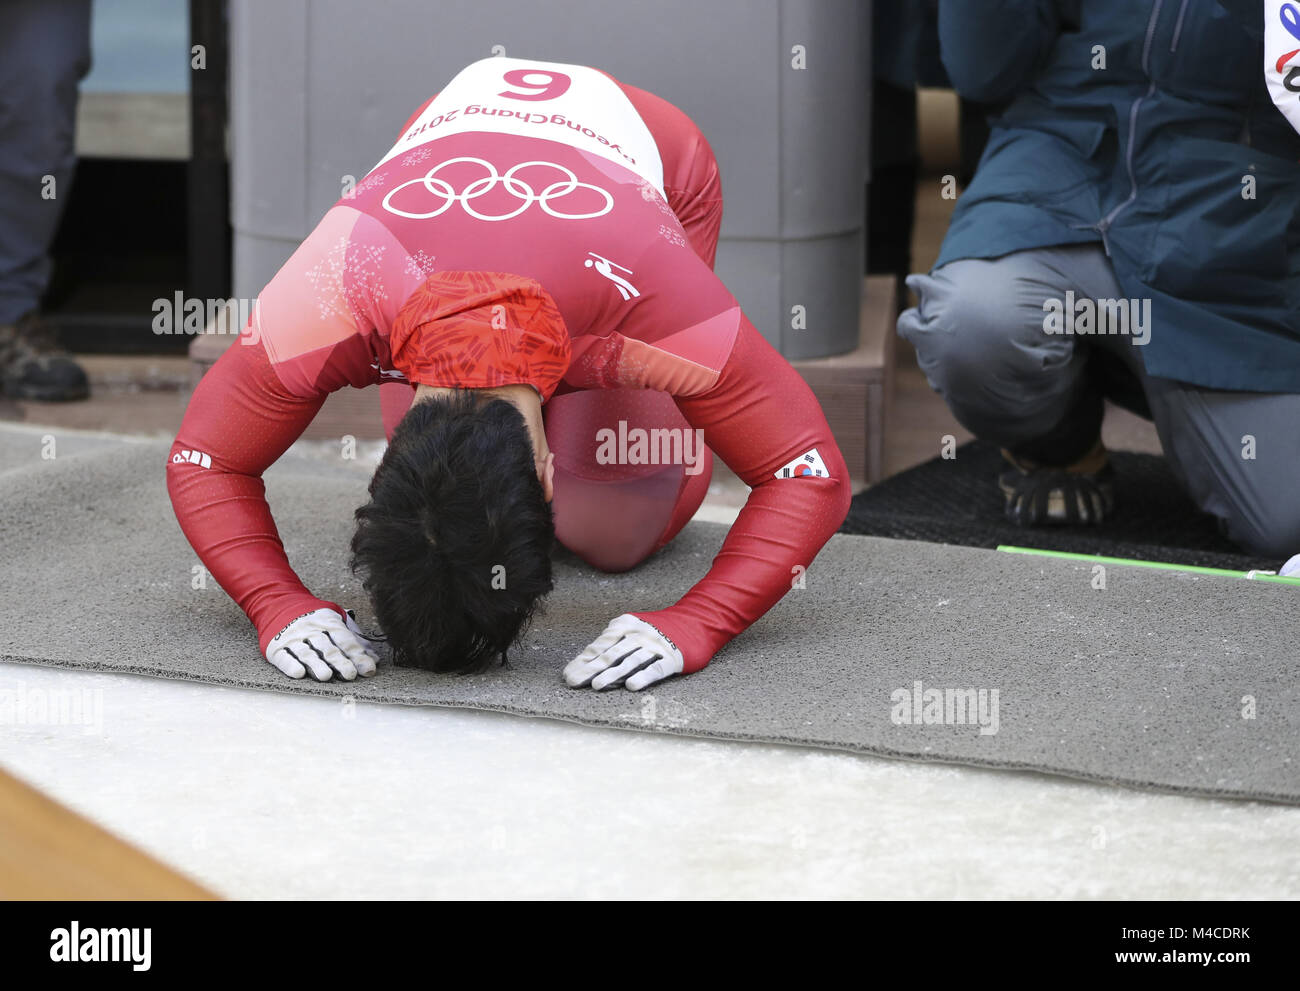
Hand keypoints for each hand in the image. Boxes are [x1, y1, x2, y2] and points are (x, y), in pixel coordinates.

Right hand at [265, 608, 378, 681]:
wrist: (278, 603)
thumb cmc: (314, 616)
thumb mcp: (336, 619)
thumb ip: (355, 639)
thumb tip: (374, 659)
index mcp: (328, 621)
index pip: (345, 639)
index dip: (357, 655)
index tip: (368, 669)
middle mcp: (311, 629)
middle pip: (328, 648)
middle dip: (340, 661)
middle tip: (350, 675)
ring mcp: (293, 638)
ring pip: (306, 653)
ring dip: (316, 665)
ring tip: (326, 676)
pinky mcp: (276, 647)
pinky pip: (284, 657)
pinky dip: (291, 665)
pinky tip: (299, 673)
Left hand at [563, 614, 683, 691]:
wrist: (696, 621)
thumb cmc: (657, 629)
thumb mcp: (632, 628)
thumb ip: (611, 643)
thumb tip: (583, 663)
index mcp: (625, 625)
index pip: (600, 645)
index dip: (583, 660)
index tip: (568, 675)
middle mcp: (639, 634)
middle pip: (611, 654)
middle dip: (590, 669)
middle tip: (574, 682)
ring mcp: (656, 646)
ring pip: (630, 661)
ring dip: (613, 673)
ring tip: (596, 686)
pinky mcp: (673, 658)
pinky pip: (656, 669)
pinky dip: (643, 677)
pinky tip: (631, 687)